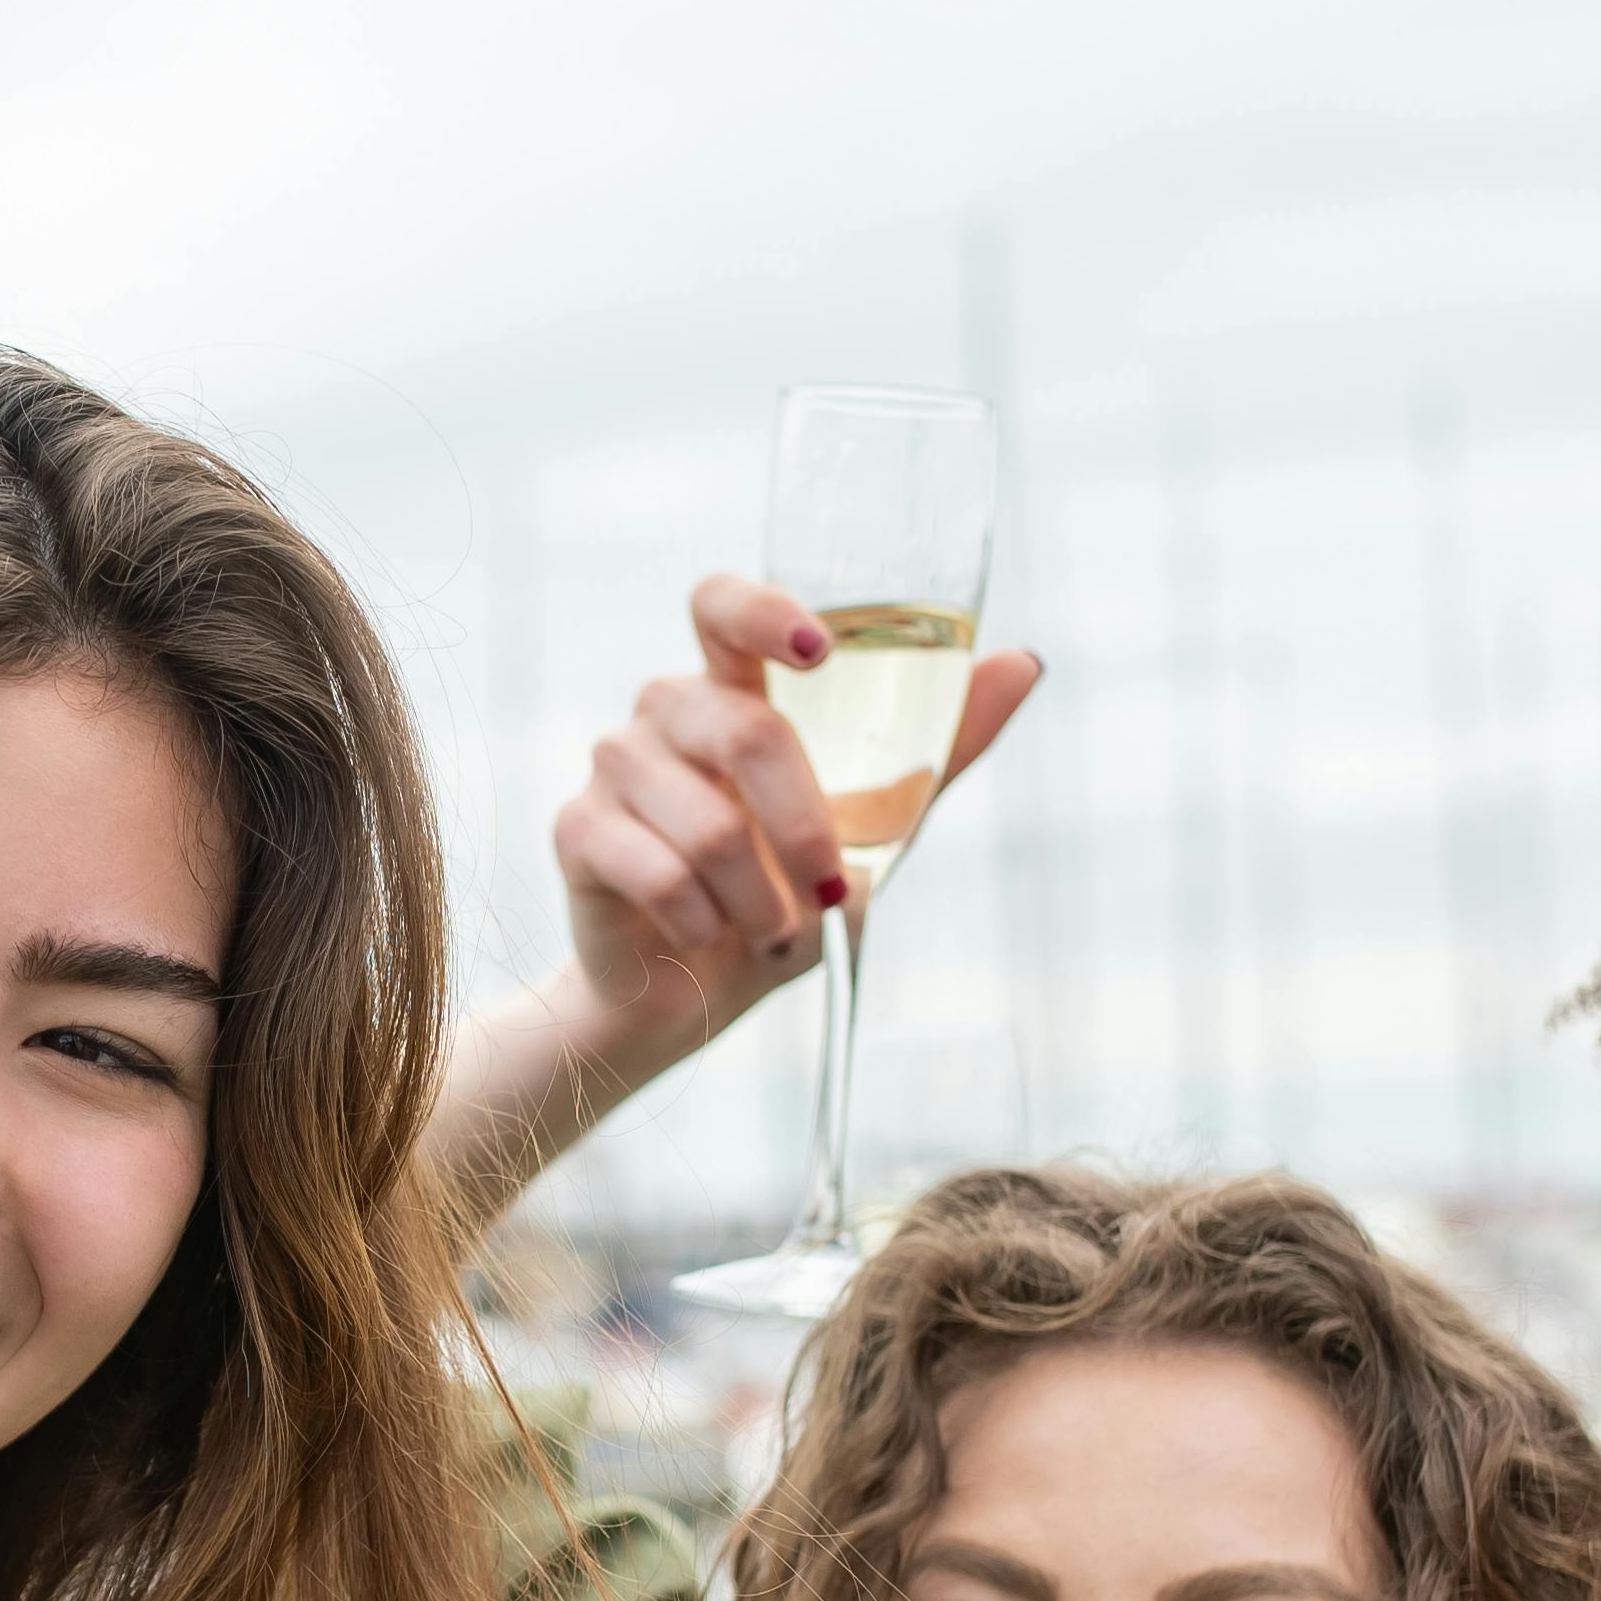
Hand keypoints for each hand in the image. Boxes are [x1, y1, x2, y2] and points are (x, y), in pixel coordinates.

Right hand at [429, 573, 1043, 1217]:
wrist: (694, 995)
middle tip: (828, 888)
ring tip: (770, 929)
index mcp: (732, 691)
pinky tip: (707, 936)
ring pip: (702, 819)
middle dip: (803, 822)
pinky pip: (652, 869)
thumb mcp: (875, 825)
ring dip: (756, 895)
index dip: (763, 611)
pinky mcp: (577, 831)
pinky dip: (701, 921)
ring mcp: (614, 766)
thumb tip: (1024, 662)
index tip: (818, 652)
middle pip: (738, 726)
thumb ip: (937, 748)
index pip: (722, 605)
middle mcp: (666, 713)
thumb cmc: (783, 894)